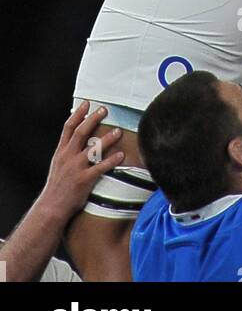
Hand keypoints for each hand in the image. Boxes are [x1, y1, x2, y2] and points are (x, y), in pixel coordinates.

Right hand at [38, 102, 123, 223]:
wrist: (51, 207)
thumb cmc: (57, 187)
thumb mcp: (58, 165)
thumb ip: (67, 152)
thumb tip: (77, 140)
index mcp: (61, 152)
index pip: (68, 128)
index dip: (78, 114)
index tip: (87, 103)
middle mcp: (67, 157)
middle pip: (81, 132)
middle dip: (93, 119)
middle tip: (104, 109)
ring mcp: (76, 168)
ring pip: (93, 148)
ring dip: (107, 139)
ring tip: (118, 131)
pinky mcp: (84, 180)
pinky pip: (100, 167)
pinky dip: (112, 160)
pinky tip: (121, 155)